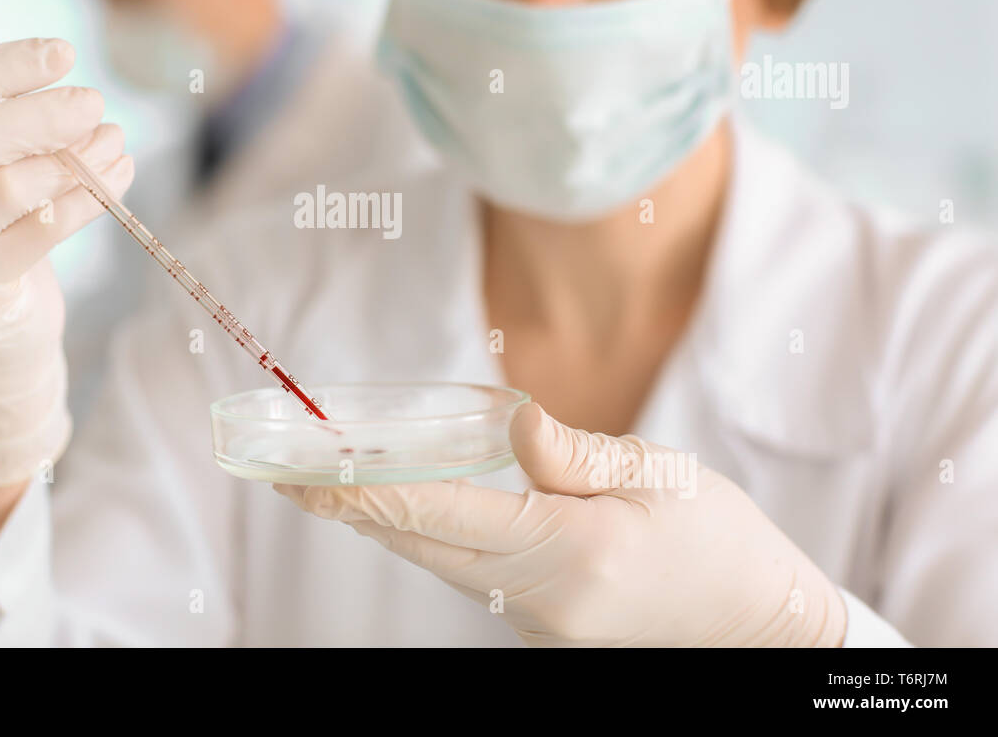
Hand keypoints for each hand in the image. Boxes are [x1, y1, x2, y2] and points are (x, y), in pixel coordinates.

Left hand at [276, 403, 847, 646]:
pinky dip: (431, 541)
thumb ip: (575, 453)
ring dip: (386, 524)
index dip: (368, 491)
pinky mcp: (545, 629)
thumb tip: (511, 419)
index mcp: (570, 553)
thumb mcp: (661, 477)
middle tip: (290, 475)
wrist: (760, 626)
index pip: (443, 514)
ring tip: (332, 486)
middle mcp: (541, 601)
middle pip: (422, 547)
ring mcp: (540, 624)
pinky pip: (470, 577)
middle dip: (352, 510)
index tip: (308, 473)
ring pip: (440, 565)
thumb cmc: (719, 540)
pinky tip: (408, 512)